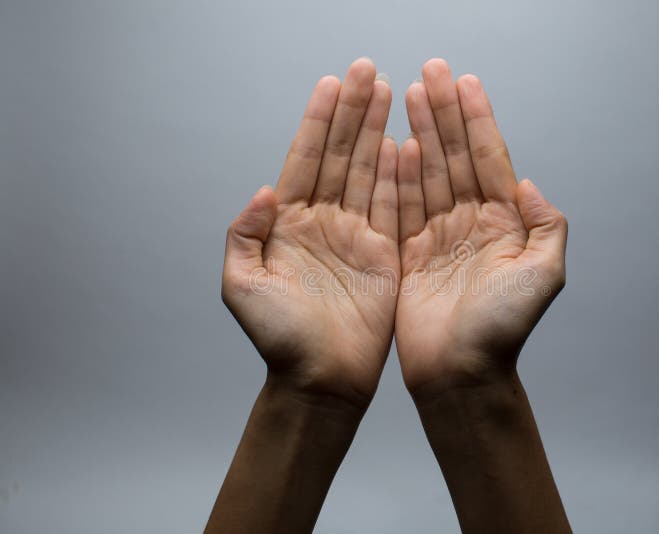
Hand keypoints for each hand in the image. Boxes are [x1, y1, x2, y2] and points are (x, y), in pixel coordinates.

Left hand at [222, 58, 398, 407]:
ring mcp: (355, 236)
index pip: (306, 161)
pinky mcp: (384, 255)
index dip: (319, 122)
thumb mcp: (243, 287)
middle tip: (368, 71)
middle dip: (354, 113)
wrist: (321, 379)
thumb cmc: (279, 340)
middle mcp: (323, 222)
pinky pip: (395, 207)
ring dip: (379, 132)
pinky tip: (407, 143)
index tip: (332, 85)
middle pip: (341, 157)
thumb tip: (263, 192)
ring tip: (390, 93)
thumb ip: (245, 235)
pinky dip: (402, 176)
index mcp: (289, 224)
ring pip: (370, 173)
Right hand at [395, 59, 567, 396]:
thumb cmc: (501, 331)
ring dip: (421, 133)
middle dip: (445, 114)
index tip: (465, 82)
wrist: (460, 373)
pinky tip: (394, 143)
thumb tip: (529, 185)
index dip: (478, 120)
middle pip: (456, 157)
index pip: (489, 159)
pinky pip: (402, 205)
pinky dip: (397, 174)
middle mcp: (472, 223)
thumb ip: (546, 227)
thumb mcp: (542, 276)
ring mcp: (440, 236)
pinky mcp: (410, 252)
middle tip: (431, 73)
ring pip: (428, 173)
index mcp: (504, 223)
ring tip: (410, 94)